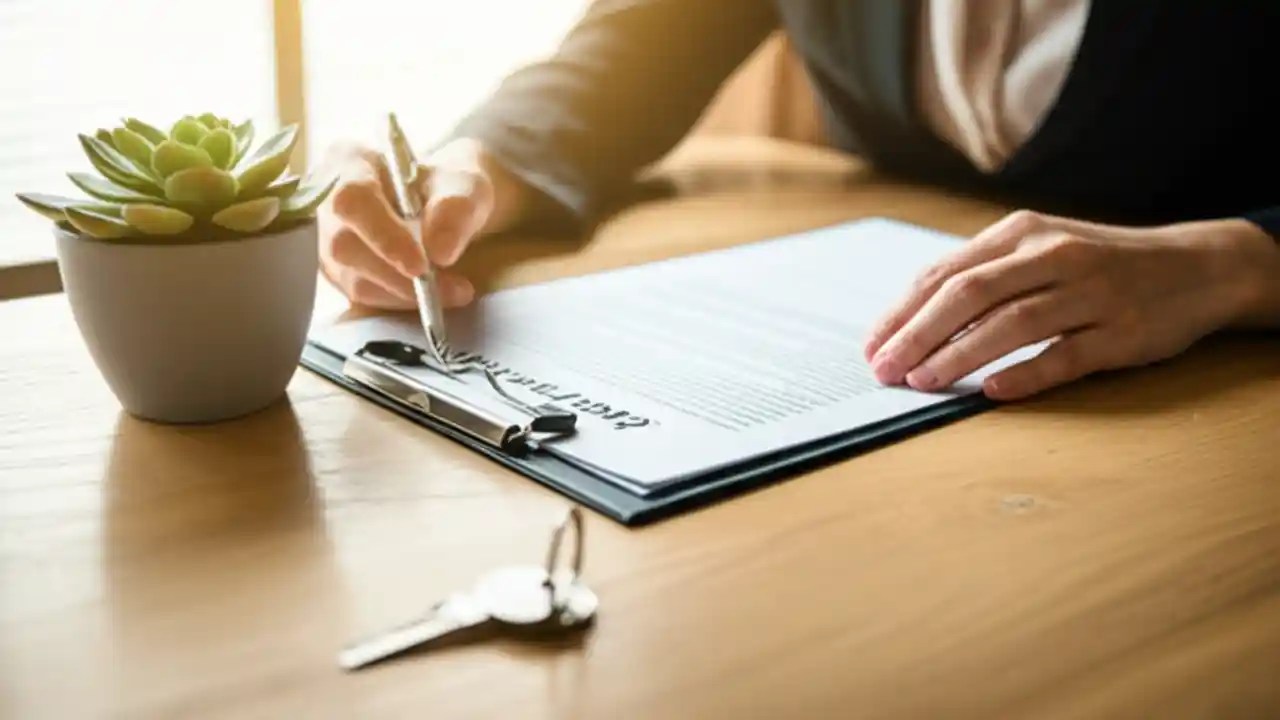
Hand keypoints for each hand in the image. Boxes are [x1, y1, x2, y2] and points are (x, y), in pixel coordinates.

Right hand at [316, 138, 523, 309]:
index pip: (352, 200)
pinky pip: (361, 295)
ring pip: (352, 276)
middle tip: (453, 288)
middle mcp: (325, 200)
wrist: (445, 208)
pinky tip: (432, 297)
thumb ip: (457, 209)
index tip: (421, 265)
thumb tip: (439, 252)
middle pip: (345, 245)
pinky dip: (399, 301)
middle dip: (399, 274)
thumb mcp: (467, 186)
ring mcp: (325, 238)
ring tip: (454, 292)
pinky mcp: (338, 270)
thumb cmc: (448, 187)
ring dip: (404, 292)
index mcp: (349, 161)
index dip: (383, 236)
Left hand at [863, 210, 1279, 399]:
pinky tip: (991, 392)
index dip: (903, 311)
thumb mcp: (1039, 250)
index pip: (947, 272)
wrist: (1195, 266)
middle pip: (970, 293)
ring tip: (921, 382)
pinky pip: (1066, 355)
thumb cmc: (1097, 265)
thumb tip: (911, 320)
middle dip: (918, 333)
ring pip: (1013, 323)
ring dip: (959, 355)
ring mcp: (1091, 294)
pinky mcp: (1122, 332)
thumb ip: (984, 276)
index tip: (872, 345)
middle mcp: (1054, 256)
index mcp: (1023, 234)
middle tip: (884, 369)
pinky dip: (1026, 374)